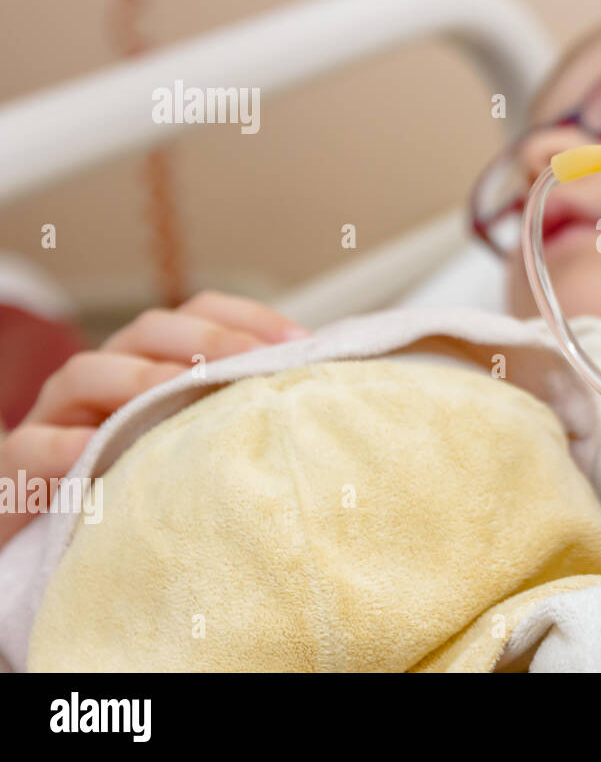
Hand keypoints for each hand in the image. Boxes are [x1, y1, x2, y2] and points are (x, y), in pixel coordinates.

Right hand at [0, 291, 306, 548]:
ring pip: (87, 373)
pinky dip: (66, 445)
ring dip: (139, 379)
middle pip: (149, 330)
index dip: (248, 318)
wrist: (58, 537)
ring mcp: (58, 416)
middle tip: (255, 363)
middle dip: (207, 340)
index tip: (302, 341)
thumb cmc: (143, 484)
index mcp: (152, 361)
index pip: (199, 313)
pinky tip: (96, 452)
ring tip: (182, 394)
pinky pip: (36, 446)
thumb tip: (321, 392)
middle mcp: (105, 377)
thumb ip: (239, 411)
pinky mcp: (20, 467)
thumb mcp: (194, 440)